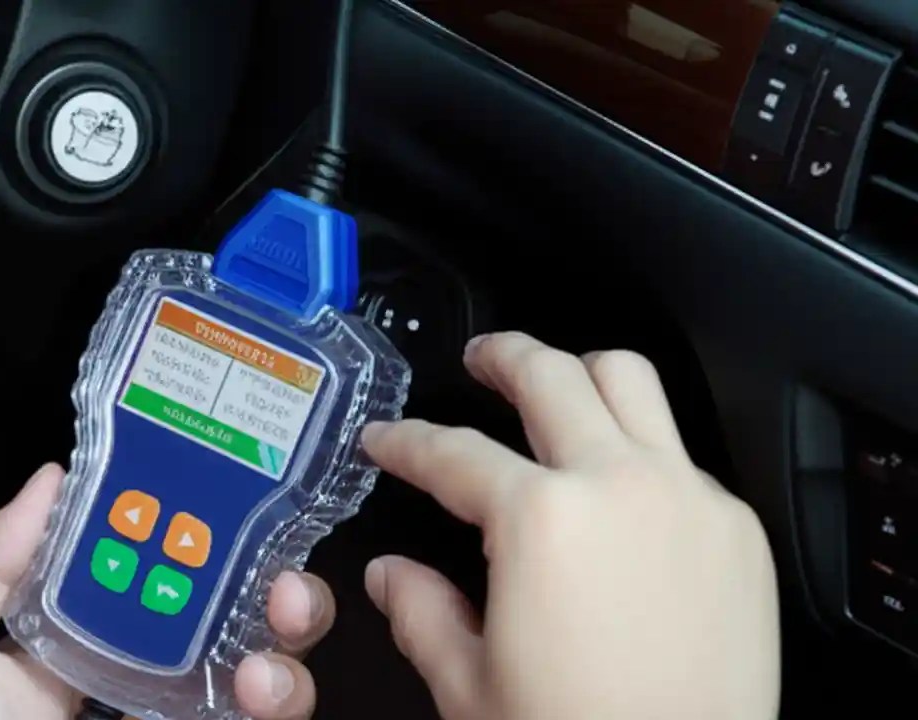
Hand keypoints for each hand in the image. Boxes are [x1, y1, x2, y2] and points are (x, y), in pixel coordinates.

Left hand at [0, 463, 334, 719]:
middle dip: (273, 588)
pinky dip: (280, 698)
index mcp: (74, 644)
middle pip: (232, 622)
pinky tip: (258, 685)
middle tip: (276, 575)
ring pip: (265, 677)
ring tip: (272, 631)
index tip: (223, 503)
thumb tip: (48, 481)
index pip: (156, 576)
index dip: (197, 538)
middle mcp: (134, 685)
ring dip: (288, 644)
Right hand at [361, 332, 780, 719]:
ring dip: (579, 371)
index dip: (405, 441)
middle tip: (478, 359)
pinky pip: (681, 451)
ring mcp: (688, 498)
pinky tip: (617, 478)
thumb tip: (390, 577)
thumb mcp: (470, 686)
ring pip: (631, 382)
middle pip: (550, 374)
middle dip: (500, 356)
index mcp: (540, 520)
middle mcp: (618, 487)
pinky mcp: (735, 528)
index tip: (386, 439)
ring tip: (554, 380)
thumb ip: (420, 611)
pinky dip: (640, 443)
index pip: (452, 452)